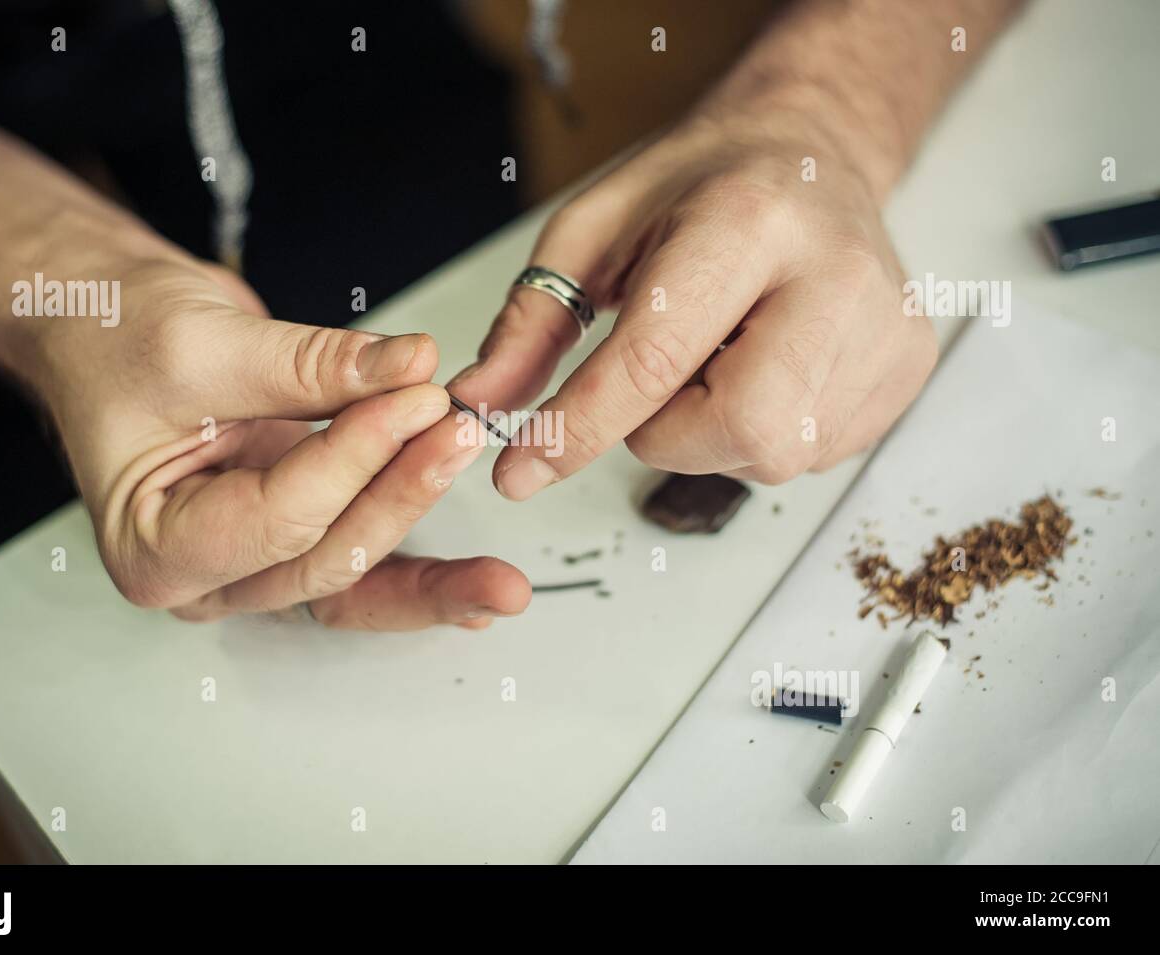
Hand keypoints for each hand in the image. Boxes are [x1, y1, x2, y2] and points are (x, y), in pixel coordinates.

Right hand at [33, 258, 530, 627]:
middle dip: (402, 499)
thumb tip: (410, 368)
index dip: (357, 459)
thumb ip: (314, 365)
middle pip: (324, 559)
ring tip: (500, 574)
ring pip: (351, 579)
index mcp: (151, 546)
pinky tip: (475, 597)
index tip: (416, 400)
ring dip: (428, 562)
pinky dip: (417, 578)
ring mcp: (249, 561)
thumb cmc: (115, 337)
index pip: (278, 516)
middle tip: (460, 436)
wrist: (107, 321)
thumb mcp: (205, 342)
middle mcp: (202, 573)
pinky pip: (360, 569)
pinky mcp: (290, 536)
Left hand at [451, 109, 936, 496]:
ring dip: (709, 434)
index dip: (577, 429)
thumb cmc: (703, 188)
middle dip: (665, 435)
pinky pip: (810, 455)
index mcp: (749, 220)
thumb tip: (483, 406)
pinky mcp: (905, 369)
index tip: (522, 469)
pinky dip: (758, 434)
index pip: (655, 360)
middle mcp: (836, 274)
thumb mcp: (593, 229)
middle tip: (654, 385)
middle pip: (739, 428)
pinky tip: (759, 369)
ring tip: (715, 358)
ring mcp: (884, 328)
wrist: (810, 156)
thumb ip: (532, 323)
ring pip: (773, 455)